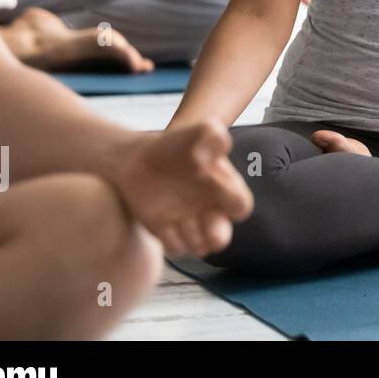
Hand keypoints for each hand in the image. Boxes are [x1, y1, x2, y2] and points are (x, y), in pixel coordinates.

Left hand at [113, 121, 253, 256]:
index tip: (214, 180)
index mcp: (224, 190)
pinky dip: (172, 240)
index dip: (233, 199)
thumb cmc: (176, 145)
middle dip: (218, 237)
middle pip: (221, 235)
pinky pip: (174, 247)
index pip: (240, 205)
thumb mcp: (202, 129)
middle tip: (211, 234)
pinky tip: (163, 222)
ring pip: (197, 246)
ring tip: (182, 220)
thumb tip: (209, 163)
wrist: (138, 156)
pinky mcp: (164, 232)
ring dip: (192, 237)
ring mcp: (187, 223)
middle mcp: (209, 211)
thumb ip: (216, 135)